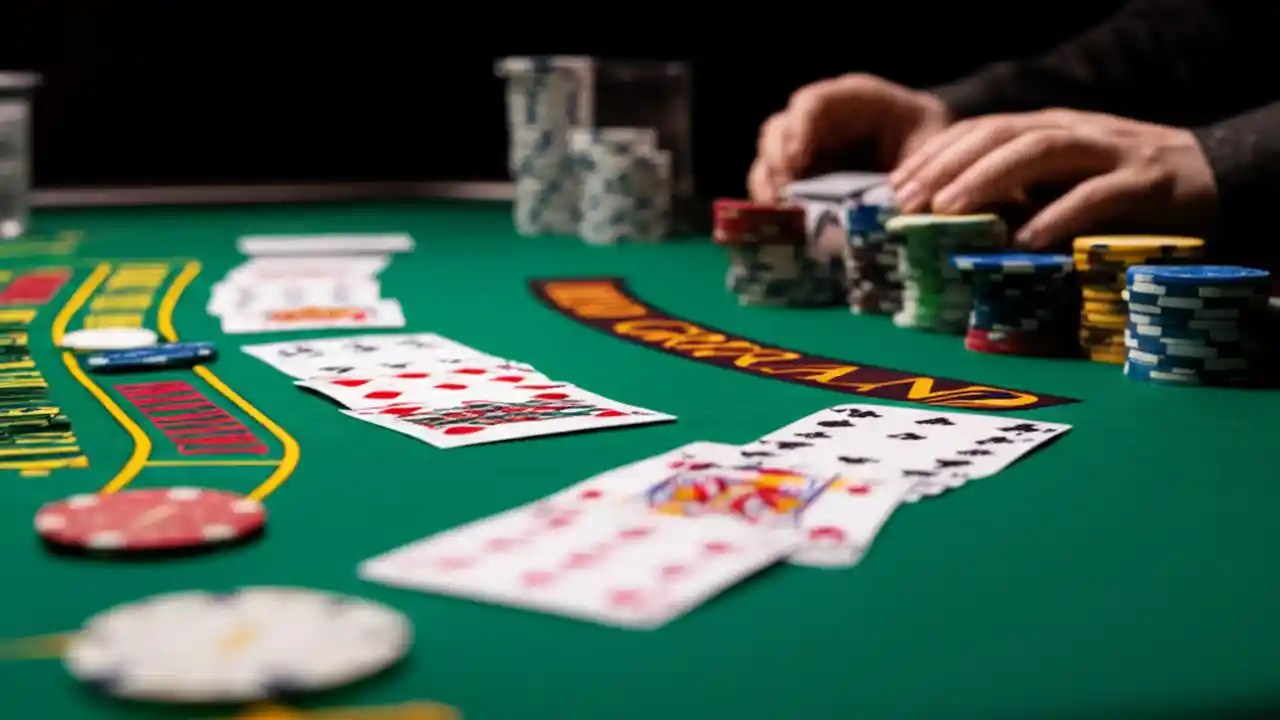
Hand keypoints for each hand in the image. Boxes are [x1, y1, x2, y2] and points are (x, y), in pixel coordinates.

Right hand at [747, 74, 950, 201]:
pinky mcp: (804, 176)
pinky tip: (783, 222)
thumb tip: (893, 208)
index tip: (795, 162)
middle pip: (779, 129)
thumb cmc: (932, 140)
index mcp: (854, 99)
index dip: (798, 130)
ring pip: (770, 157)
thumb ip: (913, 168)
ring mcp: (808, 148)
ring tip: (778, 213)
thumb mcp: (931, 146)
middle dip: (775, 160)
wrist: (937, 150)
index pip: (812, 103)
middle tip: (781, 195)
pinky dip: (774, 203)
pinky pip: (776, 185)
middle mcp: (822, 120)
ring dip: (768, 185)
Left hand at [888, 109, 1218, 246]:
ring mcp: (1112, 153)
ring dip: (988, 178)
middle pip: (1001, 134)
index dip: (935, 156)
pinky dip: (1057, 216)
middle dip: (948, 167)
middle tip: (909, 202)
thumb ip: (1016, 196)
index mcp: (1050, 129)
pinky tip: (1024, 241)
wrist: (1216, 182)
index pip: (981, 130)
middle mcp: (1076, 132)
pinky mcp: (1146, 184)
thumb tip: (947, 223)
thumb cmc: (1123, 193)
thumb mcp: (1062, 186)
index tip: (895, 188)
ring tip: (949, 209)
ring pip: (1042, 150)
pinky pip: (1096, 195)